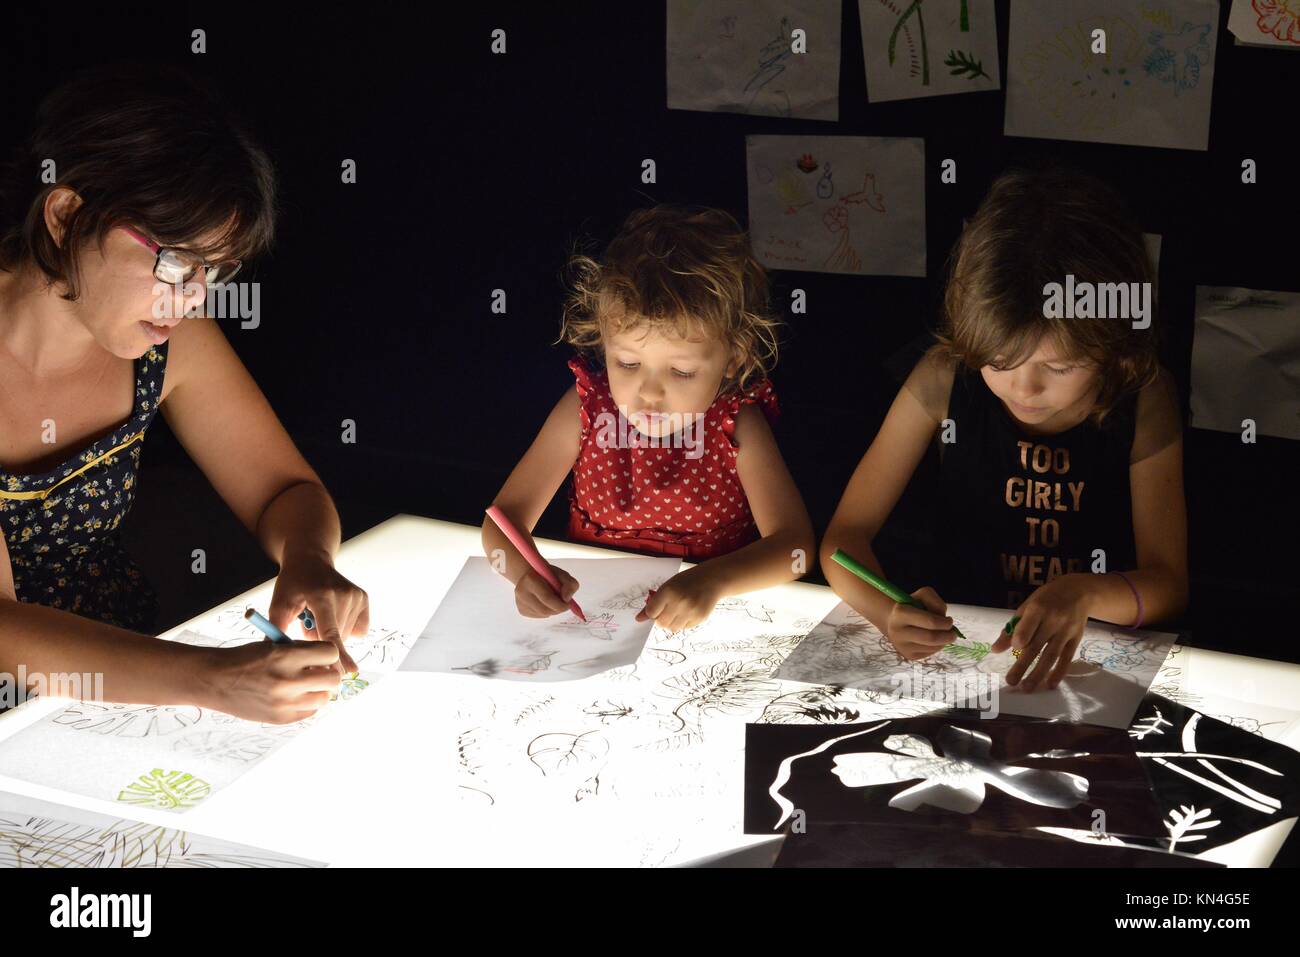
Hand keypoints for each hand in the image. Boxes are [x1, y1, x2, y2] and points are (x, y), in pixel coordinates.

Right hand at [199, 639, 341, 723]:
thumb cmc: (246, 658)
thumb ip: (303, 653)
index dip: (328, 653)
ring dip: (319, 690)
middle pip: (333, 679)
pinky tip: (294, 695)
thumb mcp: (275, 646)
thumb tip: (332, 663)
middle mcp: (287, 681)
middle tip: (318, 671)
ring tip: (304, 684)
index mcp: (286, 656)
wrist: (215, 680)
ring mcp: (284, 703)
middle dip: (328, 673)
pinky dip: (308, 703)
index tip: (322, 655)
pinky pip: (310, 712)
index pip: (330, 653)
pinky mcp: (280, 718)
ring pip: (325, 698)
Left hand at [269, 552, 367, 674]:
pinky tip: (333, 614)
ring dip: (332, 633)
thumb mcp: (279, 604)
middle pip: (337, 637)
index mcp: (322, 596)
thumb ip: (278, 631)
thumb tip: (275, 660)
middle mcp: (344, 594)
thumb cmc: (292, 583)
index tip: (340, 675)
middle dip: (321, 640)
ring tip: (319, 615)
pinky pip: (357, 629)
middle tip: (308, 622)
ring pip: (346, 635)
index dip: (335, 657)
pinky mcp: (364, 598)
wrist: (310, 559)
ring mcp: (356, 596)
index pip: (330, 633)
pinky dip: (344, 628)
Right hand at [515, 564, 579, 617]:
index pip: (547, 598)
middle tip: (564, 605)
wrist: (532, 576)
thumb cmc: (548, 575)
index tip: (568, 604)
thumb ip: (570, 584)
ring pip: (542, 614)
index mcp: (530, 579)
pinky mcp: (521, 610)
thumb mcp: (563, 575)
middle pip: (544, 609)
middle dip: (558, 609)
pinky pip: (539, 616)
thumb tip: (567, 599)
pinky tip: (546, 603)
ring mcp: (520, 602)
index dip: (560, 604)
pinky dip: (547, 612)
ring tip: (554, 601)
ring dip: (553, 611)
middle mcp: (521, 591)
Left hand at [634, 568, 720, 633]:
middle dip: (661, 619)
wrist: (711, 579)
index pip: (651, 612)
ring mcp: (691, 611)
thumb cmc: (687, 581)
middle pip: (661, 623)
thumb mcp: (668, 586)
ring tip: (678, 610)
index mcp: (668, 591)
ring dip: (672, 622)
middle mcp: (679, 602)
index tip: (655, 610)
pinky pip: (684, 628)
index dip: (652, 613)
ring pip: (673, 628)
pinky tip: (688, 611)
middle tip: (667, 610)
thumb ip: (654, 602)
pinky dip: (683, 622)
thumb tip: (639, 619)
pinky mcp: (700, 618)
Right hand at [884, 587, 956, 660]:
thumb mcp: (923, 595)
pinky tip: (933, 640)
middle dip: (948, 635)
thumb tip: (943, 619)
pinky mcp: (908, 655)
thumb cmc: (913, 606)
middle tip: (953, 632)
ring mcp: (902, 646)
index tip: (950, 620)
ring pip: (933, 647)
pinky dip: (937, 646)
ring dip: (944, 641)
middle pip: (931, 638)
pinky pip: (930, 653)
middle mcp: (897, 631)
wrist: (895, 621)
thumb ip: (935, 602)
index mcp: (900, 613)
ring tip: (943, 633)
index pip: (930, 622)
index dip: (945, 623)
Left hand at [991, 574, 1092, 690]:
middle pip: (1037, 645)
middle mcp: (1053, 620)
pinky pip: (1066, 658)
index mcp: (1038, 608)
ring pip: (1051, 655)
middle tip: (1011, 681)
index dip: (1023, 636)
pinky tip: (1050, 684)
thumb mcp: (1027, 606)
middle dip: (1023, 665)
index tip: (1015, 648)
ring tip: (1026, 688)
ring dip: (1039, 673)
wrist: (1078, 591)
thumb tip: (995, 649)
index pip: (1030, 624)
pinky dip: (1059, 671)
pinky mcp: (1075, 639)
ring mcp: (1066, 631)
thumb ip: (1012, 627)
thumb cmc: (1046, 599)